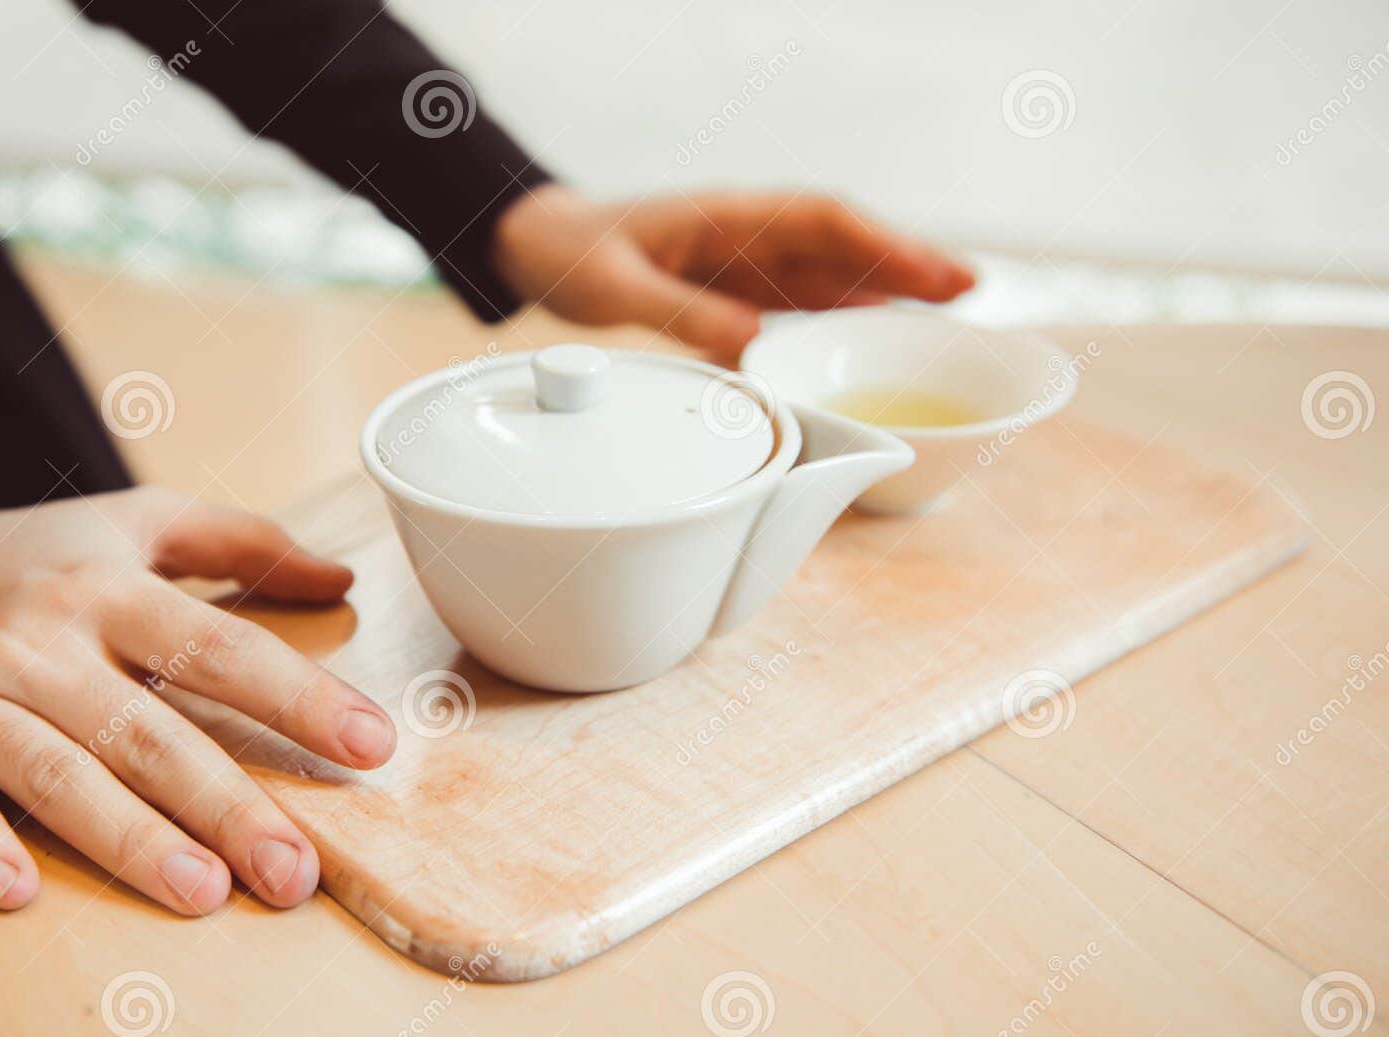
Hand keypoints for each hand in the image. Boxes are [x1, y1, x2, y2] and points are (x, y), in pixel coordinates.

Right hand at [0, 487, 395, 914]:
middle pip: (146, 732)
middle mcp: (42, 643)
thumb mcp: (132, 521)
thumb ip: (240, 542)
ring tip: (203, 894)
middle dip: (226, 804)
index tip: (372, 745)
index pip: (218, 647)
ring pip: (55, 774)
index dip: (298, 697)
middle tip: (295, 872)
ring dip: (128, 838)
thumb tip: (342, 574)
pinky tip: (20, 891)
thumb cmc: (32, 555)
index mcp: (108, 588)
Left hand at [492, 186, 975, 359]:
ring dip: (884, 294)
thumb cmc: (571, 252)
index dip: (882, 246)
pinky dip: (839, 319)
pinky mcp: (732, 292)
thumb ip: (682, 313)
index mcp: (727, 216)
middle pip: (842, 245)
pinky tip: (873, 338)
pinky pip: (797, 305)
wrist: (538, 248)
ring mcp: (743, 263)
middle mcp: (746, 235)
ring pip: (829, 275)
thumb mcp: (617, 288)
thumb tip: (754, 346)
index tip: (932, 271)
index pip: (822, 220)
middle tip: (972, 294)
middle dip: (906, 264)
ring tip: (947, 319)